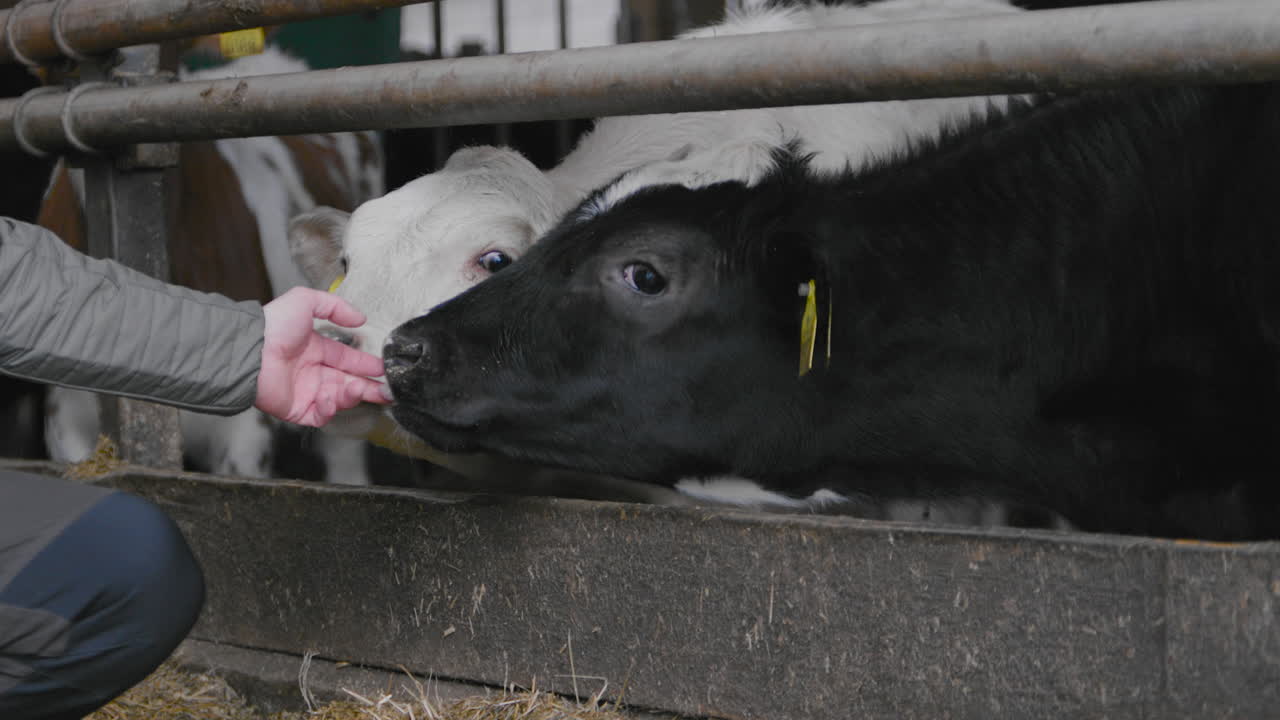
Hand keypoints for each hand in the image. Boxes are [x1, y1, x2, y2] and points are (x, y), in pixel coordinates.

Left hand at [255, 287, 389, 426]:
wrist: (250, 351)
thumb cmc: (272, 326)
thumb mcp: (305, 301)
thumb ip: (335, 306)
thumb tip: (360, 318)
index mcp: (315, 349)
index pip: (347, 359)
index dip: (366, 365)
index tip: (383, 369)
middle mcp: (312, 371)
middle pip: (348, 382)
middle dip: (369, 387)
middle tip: (387, 390)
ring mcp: (305, 391)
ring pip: (338, 399)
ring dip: (352, 395)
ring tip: (358, 388)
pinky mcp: (296, 409)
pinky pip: (320, 415)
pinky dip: (329, 409)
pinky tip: (330, 398)